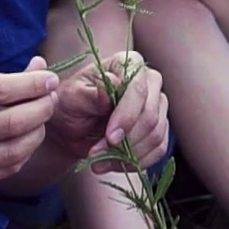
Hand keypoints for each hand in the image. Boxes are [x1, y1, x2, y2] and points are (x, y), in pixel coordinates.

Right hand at [0, 58, 58, 190]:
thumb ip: (0, 76)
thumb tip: (41, 68)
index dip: (33, 85)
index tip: (50, 80)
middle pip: (11, 123)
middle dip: (41, 109)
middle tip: (50, 99)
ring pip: (14, 151)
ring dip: (37, 133)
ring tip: (40, 119)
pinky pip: (7, 169)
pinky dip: (24, 152)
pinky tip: (25, 139)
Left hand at [50, 51, 170, 170]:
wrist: (71, 126)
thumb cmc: (69, 104)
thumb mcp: (70, 98)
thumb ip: (88, 93)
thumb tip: (109, 89)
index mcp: (128, 64)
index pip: (138, 89)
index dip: (127, 116)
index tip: (111, 138)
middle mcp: (149, 81)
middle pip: (151, 115)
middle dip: (125, 141)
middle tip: (97, 155)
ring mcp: (157, 105)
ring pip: (156, 134)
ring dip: (128, 155)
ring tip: (99, 163)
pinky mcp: (159, 128)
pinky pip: (158, 149)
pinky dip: (137, 162)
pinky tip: (114, 164)